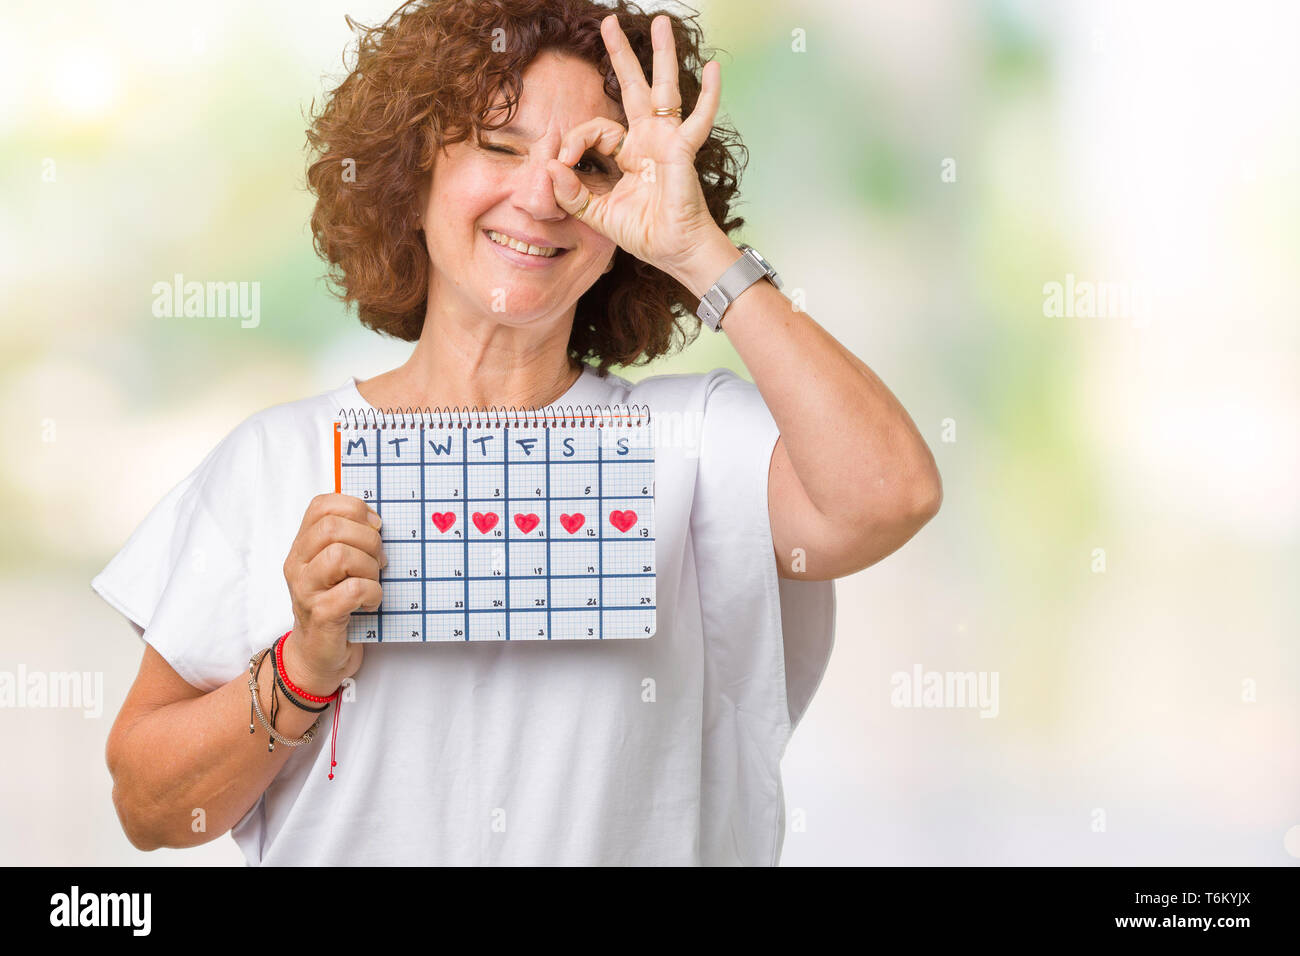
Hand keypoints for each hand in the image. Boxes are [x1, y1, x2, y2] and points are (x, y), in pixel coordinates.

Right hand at [281, 493, 384, 694]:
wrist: (318, 656)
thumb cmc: (336, 606)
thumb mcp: (339, 568)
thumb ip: (351, 541)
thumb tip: (380, 523)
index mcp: (303, 546)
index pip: (320, 506)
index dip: (354, 508)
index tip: (374, 526)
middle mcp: (298, 564)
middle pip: (331, 528)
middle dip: (367, 539)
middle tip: (379, 560)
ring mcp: (306, 590)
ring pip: (339, 556)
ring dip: (369, 567)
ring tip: (372, 582)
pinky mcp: (320, 614)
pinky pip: (352, 590)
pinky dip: (372, 593)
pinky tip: (370, 602)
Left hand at [546, 14, 728, 281]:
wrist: (674, 252)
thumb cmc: (645, 234)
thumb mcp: (598, 214)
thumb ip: (573, 193)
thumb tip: (549, 168)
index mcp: (627, 154)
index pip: (596, 129)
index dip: (574, 140)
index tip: (561, 162)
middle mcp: (648, 142)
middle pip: (633, 89)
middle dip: (620, 56)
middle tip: (608, 23)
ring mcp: (667, 142)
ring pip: (664, 90)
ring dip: (662, 55)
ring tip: (660, 22)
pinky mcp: (682, 151)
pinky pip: (698, 120)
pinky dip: (709, 95)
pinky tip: (714, 69)